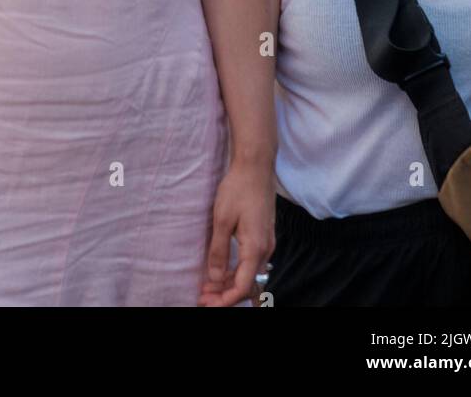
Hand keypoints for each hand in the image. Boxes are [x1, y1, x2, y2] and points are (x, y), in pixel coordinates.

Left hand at [198, 161, 274, 306]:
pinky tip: (222, 270)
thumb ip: (218, 251)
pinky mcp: (264, 235)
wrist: (256, 166)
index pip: (242, 286)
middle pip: (247, 283)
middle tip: (203, 297)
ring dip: (230, 283)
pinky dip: (237, 270)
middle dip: (225, 294)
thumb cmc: (238, 189)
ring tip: (208, 287)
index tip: (207, 303)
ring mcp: (267, 242)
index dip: (225, 300)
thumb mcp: (222, 219)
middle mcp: (266, 249)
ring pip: (250, 273)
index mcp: (256, 248)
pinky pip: (252, 262)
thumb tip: (214, 279)